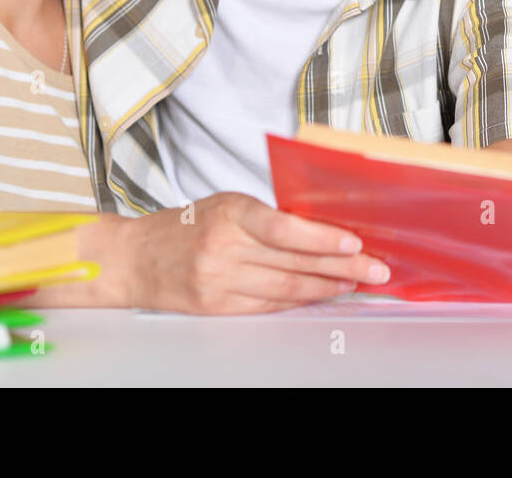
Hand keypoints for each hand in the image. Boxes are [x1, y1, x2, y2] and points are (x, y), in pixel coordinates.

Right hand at [38, 192, 390, 313]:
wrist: (133, 259)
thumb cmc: (186, 226)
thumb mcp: (225, 204)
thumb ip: (268, 217)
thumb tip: (325, 227)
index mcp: (229, 213)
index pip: (282, 228)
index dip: (321, 238)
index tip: (355, 242)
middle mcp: (224, 249)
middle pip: (294, 262)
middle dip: (342, 266)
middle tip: (378, 269)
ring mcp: (220, 282)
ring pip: (287, 288)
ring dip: (328, 286)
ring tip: (359, 281)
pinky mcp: (218, 307)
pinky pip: (270, 305)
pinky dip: (301, 300)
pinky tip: (324, 294)